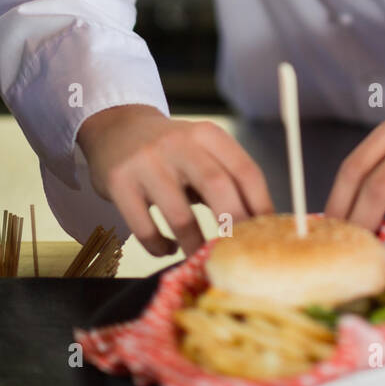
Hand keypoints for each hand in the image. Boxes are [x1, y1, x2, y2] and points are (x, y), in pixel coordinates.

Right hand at [76, 104, 273, 255]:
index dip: (261, 206)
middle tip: (237, 253)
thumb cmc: (172, 151)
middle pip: (218, 187)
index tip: (266, 235)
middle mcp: (180, 143)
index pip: (246, 171)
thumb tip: (260, 227)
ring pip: (180, 216)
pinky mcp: (119, 182)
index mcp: (208, 135)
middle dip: (233, 226)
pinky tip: (167, 249)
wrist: (118, 127)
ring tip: (199, 257)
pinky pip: (144, 227)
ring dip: (194, 246)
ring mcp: (147, 162)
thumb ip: (226, 179)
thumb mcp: (201, 151)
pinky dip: (159, 247)